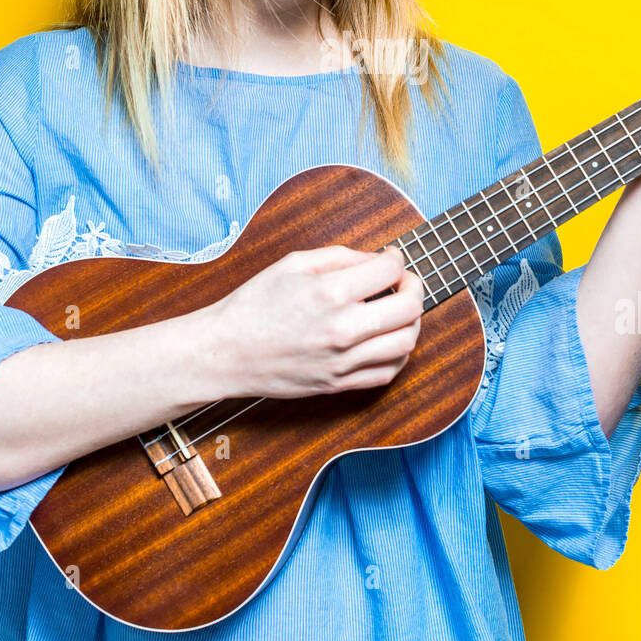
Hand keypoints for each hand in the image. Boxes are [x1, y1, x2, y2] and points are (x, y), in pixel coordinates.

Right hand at [196, 245, 424, 399]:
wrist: (226, 352)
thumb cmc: (254, 304)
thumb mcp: (292, 264)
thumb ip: (340, 256)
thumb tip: (376, 259)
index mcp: (330, 292)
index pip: (390, 270)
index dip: (396, 259)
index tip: (391, 259)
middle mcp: (342, 328)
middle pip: (409, 307)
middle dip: (415, 287)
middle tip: (405, 282)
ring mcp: (342, 360)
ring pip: (406, 343)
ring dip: (412, 322)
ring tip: (400, 311)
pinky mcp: (338, 384)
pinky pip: (387, 373)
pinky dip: (398, 354)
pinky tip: (388, 340)